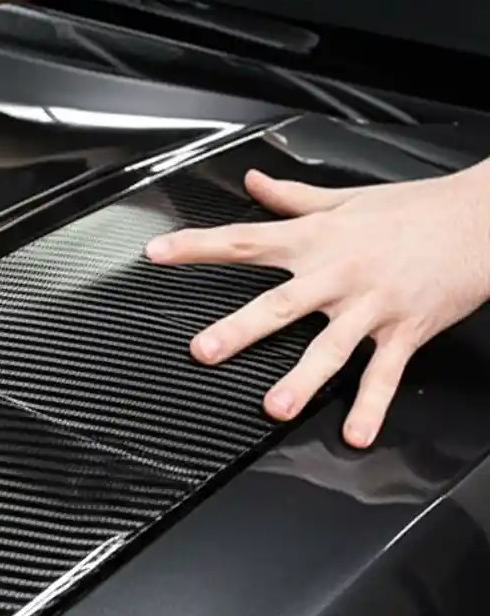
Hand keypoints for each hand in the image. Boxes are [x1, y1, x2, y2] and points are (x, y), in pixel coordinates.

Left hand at [145, 165, 489, 447]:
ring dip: (302, 379)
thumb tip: (253, 181)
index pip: (245, 240)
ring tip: (275, 408)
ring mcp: (372, 305)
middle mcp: (338, 273)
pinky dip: (371, 406)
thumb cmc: (415, 210)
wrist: (483, 219)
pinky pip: (385, 374)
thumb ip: (292, 198)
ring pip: (330, 347)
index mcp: (316, 239)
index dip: (197, 246)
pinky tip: (356, 433)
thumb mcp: (346, 198)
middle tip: (203, 351)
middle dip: (239, 329)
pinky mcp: (406, 330)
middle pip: (279, 303)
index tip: (158, 253)